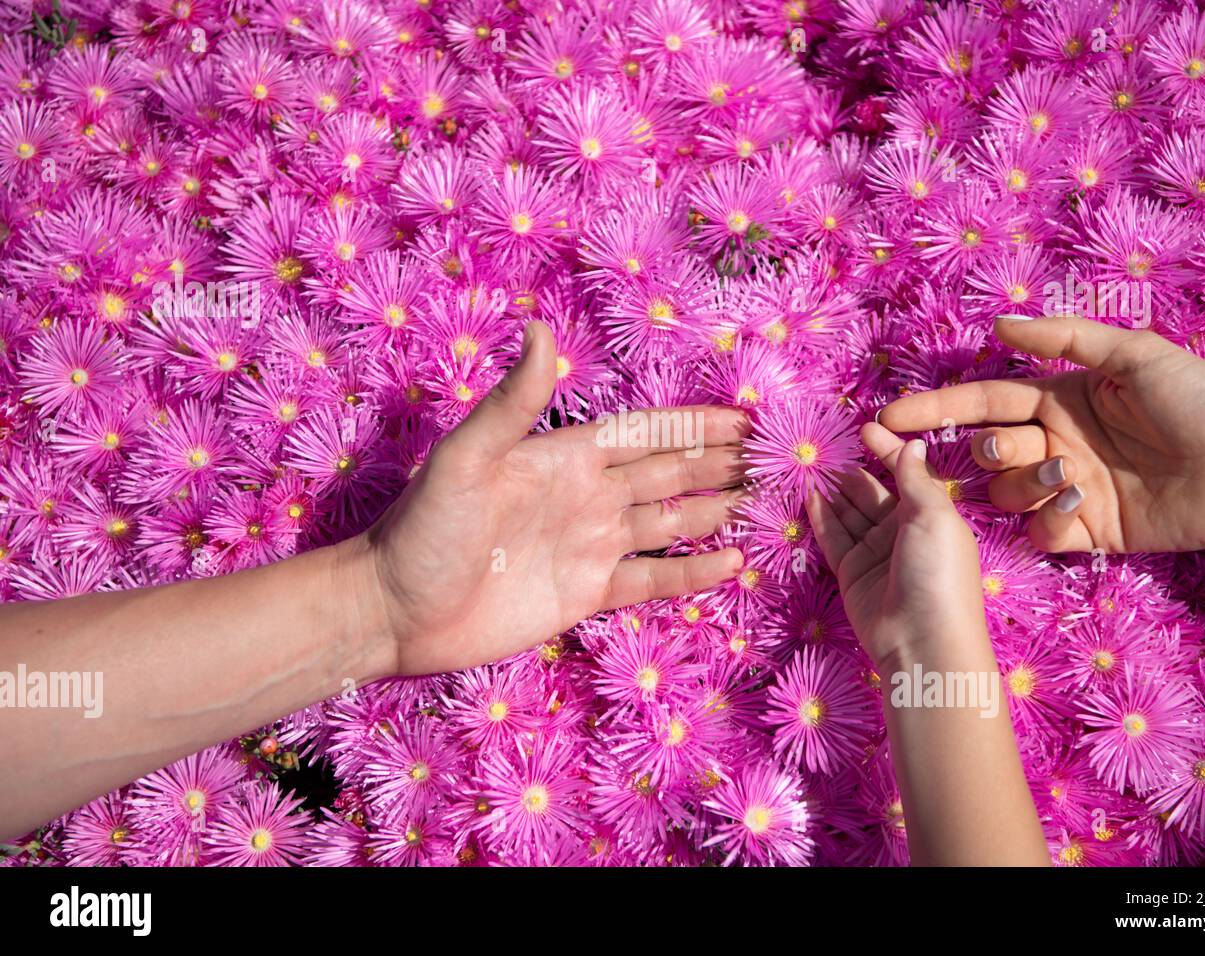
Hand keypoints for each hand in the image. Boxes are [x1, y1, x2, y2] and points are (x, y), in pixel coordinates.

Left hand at [347, 321, 748, 674]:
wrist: (396, 611)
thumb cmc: (425, 529)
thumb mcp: (467, 460)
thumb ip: (513, 402)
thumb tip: (540, 330)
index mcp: (566, 457)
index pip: (647, 433)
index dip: (695, 424)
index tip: (746, 419)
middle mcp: (588, 496)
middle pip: (670, 474)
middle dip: (719, 463)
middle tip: (774, 460)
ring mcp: (591, 546)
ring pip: (670, 522)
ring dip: (715, 511)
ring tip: (764, 503)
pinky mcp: (587, 593)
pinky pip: (652, 579)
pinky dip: (692, 572)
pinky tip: (731, 562)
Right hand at [807, 423, 985, 668]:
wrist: (923, 640)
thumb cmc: (938, 572)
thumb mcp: (933, 517)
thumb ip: (915, 480)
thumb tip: (913, 445)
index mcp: (933, 516)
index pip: (907, 474)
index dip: (887, 451)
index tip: (865, 429)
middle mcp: (905, 532)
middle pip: (875, 494)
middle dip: (855, 472)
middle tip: (826, 448)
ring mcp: (878, 554)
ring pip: (851, 514)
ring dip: (834, 492)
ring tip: (811, 467)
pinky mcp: (853, 573)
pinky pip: (835, 538)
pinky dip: (821, 517)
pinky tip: (809, 496)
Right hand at [879, 315, 1204, 553]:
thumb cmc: (1202, 402)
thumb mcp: (1136, 355)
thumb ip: (1065, 340)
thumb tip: (1000, 327)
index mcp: (1061, 400)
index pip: (982, 404)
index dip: (935, 410)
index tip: (889, 418)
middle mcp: (1057, 443)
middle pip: (989, 450)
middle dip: (993, 451)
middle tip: (1033, 449)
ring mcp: (1070, 489)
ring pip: (1009, 493)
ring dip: (1029, 485)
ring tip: (1074, 479)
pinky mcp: (1091, 532)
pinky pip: (1042, 534)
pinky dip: (1049, 524)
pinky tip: (1080, 512)